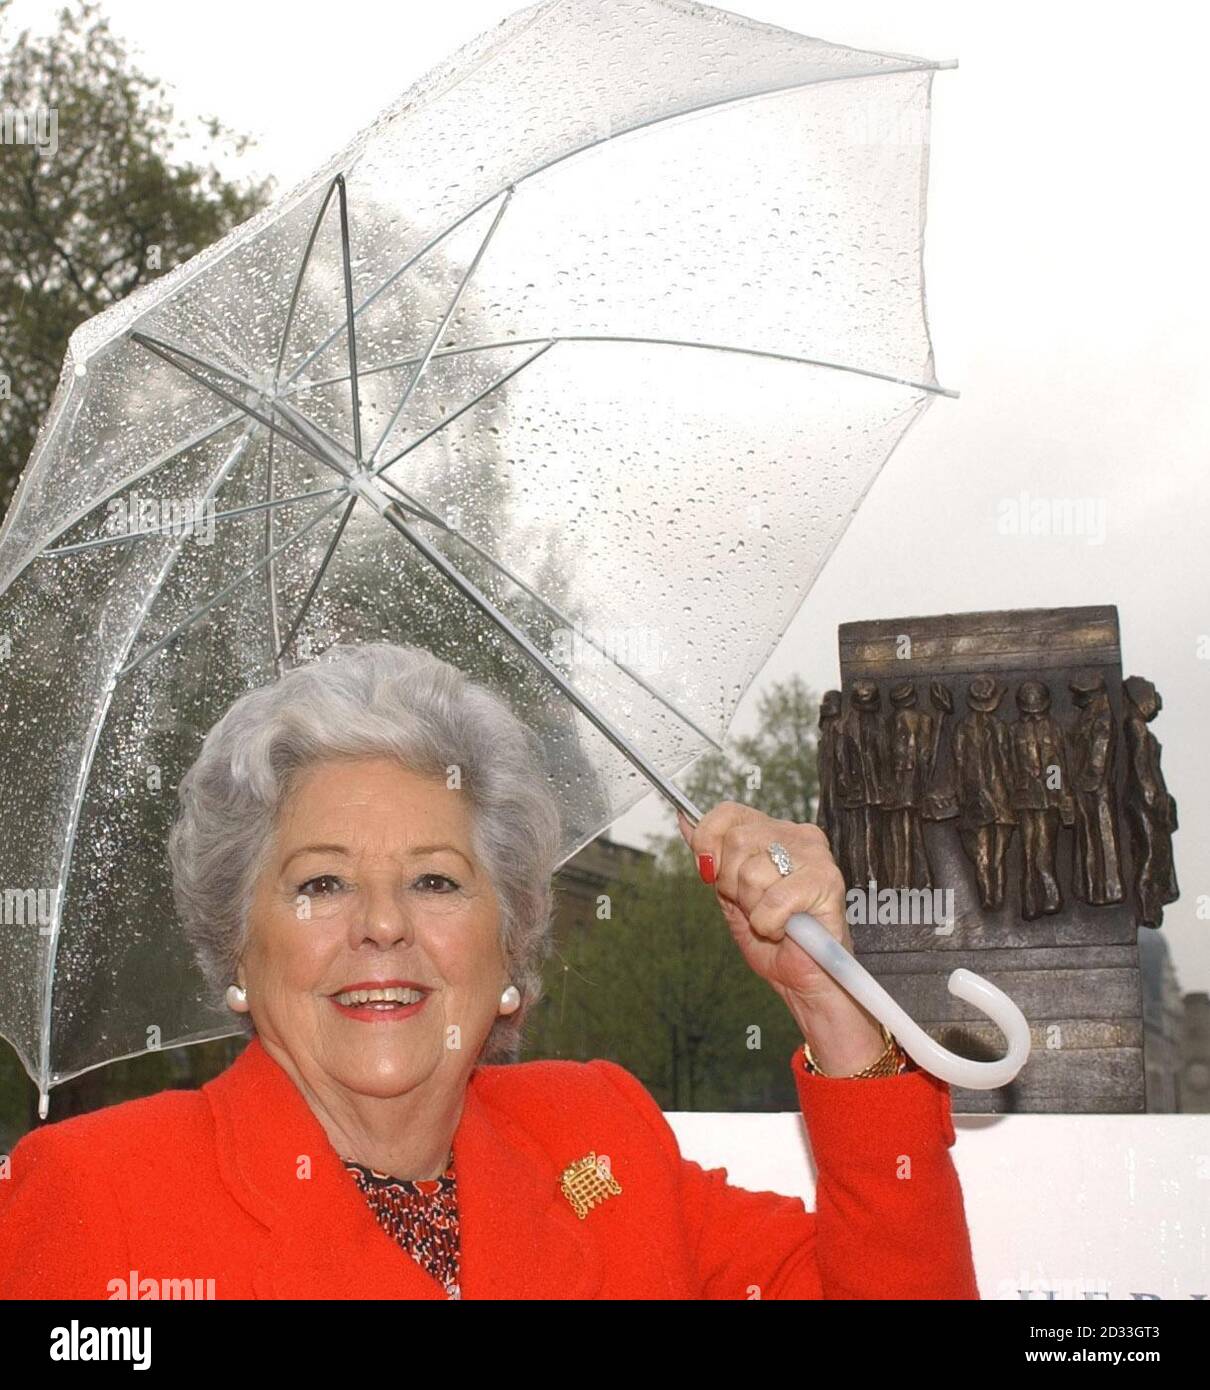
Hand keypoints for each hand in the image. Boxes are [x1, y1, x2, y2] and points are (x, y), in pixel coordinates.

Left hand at [676, 802, 885, 1070]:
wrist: (807, 981)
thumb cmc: (775, 940)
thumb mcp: (731, 892)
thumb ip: (711, 855)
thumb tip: (684, 818)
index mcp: (776, 831)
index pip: (730, 812)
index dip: (708, 841)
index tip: (709, 872)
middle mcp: (799, 836)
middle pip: (736, 842)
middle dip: (731, 884)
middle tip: (753, 906)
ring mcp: (816, 858)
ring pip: (751, 873)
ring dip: (753, 908)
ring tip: (772, 919)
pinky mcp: (827, 883)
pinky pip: (772, 901)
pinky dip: (768, 925)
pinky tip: (784, 930)